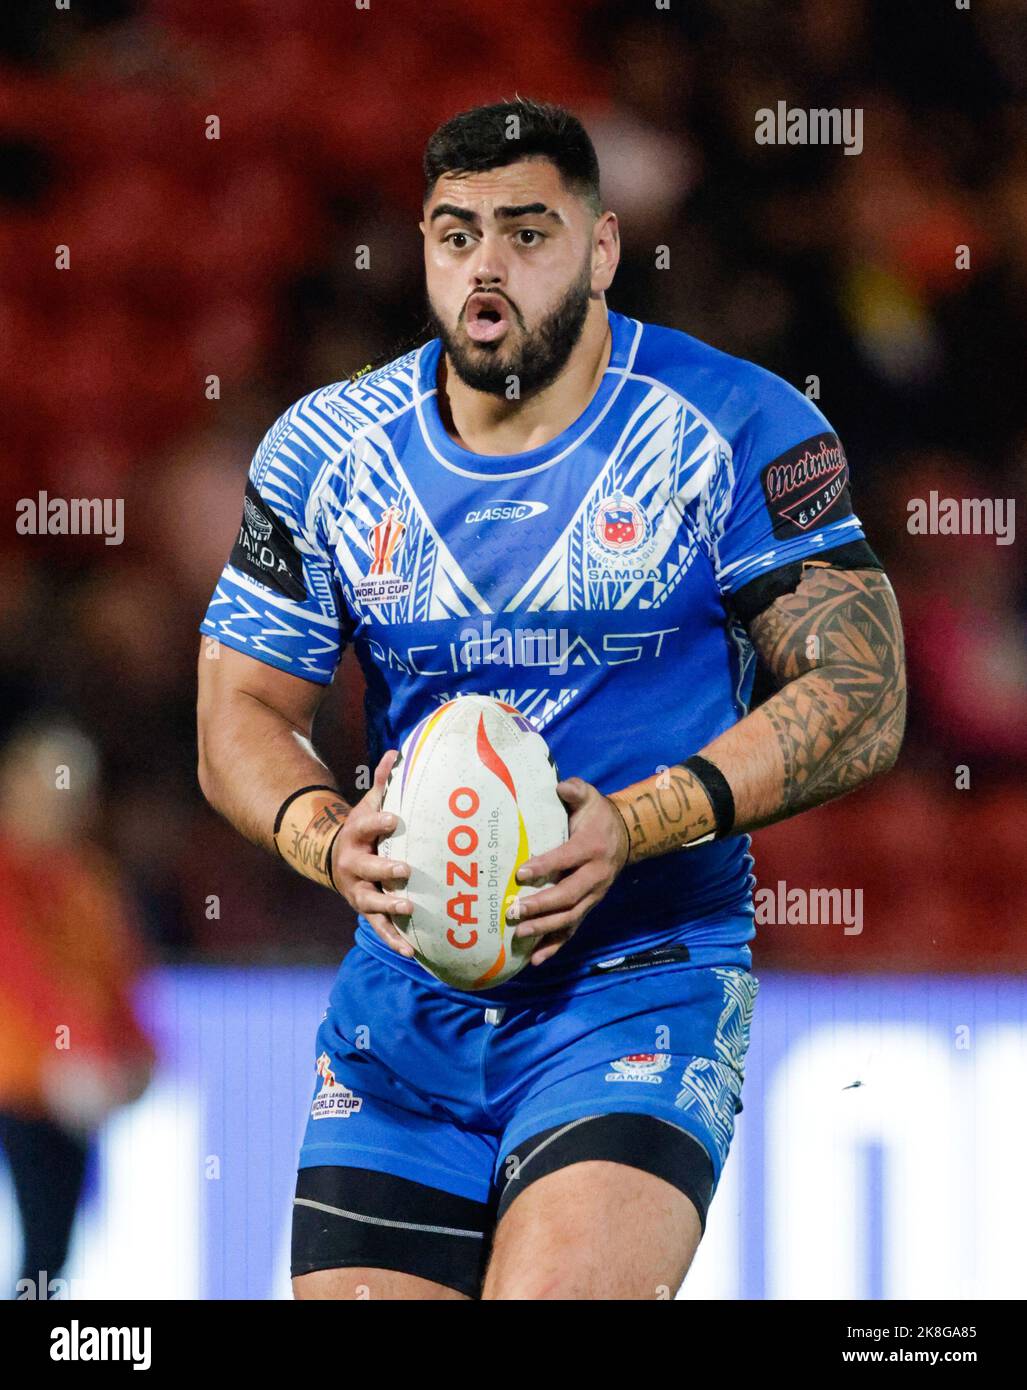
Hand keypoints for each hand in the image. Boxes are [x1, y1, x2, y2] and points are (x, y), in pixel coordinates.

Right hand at [330, 749, 415, 957]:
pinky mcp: (366, 911)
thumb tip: (397, 752)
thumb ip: (384, 782)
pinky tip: (412, 951)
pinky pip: (380, 927)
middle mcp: (354, 865)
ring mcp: (359, 891)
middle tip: (405, 869)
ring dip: (390, 906)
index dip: (379, 822)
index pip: (366, 825)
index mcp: (356, 835)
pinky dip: (394, 939)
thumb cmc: (365, 830)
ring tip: (409, 907)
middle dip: (386, 869)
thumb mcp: (370, 805)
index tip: (394, 818)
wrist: (336, 859)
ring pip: (372, 901)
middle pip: (368, 868)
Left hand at [507, 777, 630, 966]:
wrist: (625, 836)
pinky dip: (555, 945)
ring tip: (519, 936)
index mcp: (592, 848)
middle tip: (513, 912)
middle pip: (568, 896)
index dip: (545, 866)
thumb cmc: (597, 815)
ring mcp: (594, 895)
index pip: (567, 859)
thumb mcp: (590, 797)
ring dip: (545, 929)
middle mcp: (595, 876)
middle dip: (541, 906)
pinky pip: (573, 929)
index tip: (521, 873)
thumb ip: (575, 791)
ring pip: (571, 917)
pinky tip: (535, 959)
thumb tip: (560, 786)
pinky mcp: (589, 907)